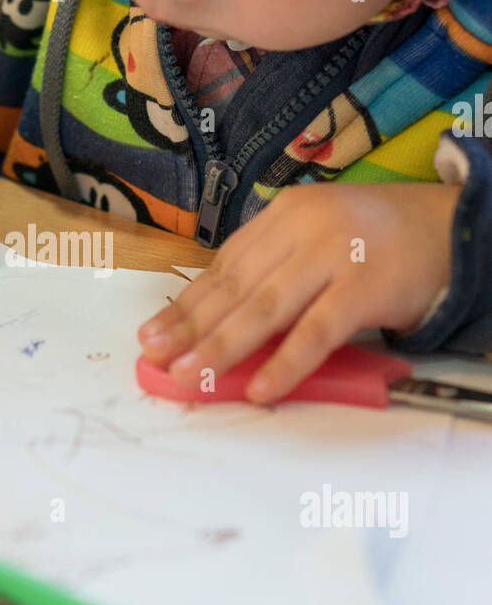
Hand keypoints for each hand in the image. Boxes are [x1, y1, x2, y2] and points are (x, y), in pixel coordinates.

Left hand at [138, 183, 460, 402]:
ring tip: (189, 375)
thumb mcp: (319, 238)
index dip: (186, 302)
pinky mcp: (365, 287)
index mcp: (285, 215)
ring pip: (265, 308)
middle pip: (235, 286)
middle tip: (156, 357)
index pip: (224, 265)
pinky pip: (316, 333)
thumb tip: (220, 321)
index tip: (152, 332)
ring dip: (221, 346)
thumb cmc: (379, 241)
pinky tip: (259, 388)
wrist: (452, 226)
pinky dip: (284, 363)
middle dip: (190, 326)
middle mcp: (303, 229)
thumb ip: (276, 267)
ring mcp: (334, 256)